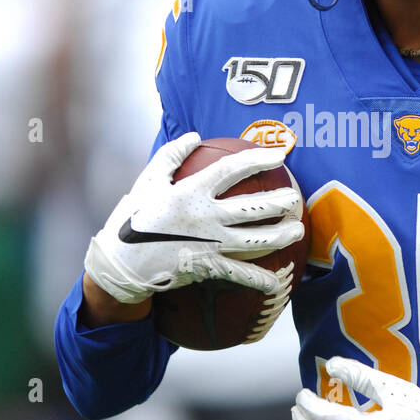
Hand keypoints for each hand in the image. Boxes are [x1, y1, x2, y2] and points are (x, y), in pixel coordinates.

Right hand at [84, 131, 304, 303]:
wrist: (121, 263)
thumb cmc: (133, 218)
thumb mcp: (147, 181)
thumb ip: (171, 156)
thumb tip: (194, 136)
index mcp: (191, 192)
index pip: (232, 170)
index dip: (258, 159)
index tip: (278, 155)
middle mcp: (206, 217)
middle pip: (253, 207)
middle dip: (280, 202)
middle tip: (295, 198)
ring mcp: (210, 244)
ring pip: (255, 240)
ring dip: (281, 236)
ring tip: (298, 230)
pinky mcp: (208, 267)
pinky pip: (239, 274)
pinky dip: (260, 279)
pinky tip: (278, 282)